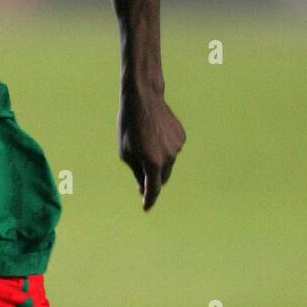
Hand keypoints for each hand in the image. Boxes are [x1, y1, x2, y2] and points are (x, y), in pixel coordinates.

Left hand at [118, 93, 185, 210]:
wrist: (143, 98)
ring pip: (168, 164)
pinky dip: (164, 150)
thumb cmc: (129, 126)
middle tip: (141, 176)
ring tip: (145, 143)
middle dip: (153, 180)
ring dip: (158, 162)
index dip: (149, 200)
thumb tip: (144, 188)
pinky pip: (172, 150)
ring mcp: (178, 146)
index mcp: (152, 162)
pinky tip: (155, 135)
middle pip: (162, 178)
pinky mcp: (181, 137)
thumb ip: (137, 173)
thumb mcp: (125, 153)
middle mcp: (169, 157)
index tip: (146, 208)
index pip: (153, 189)